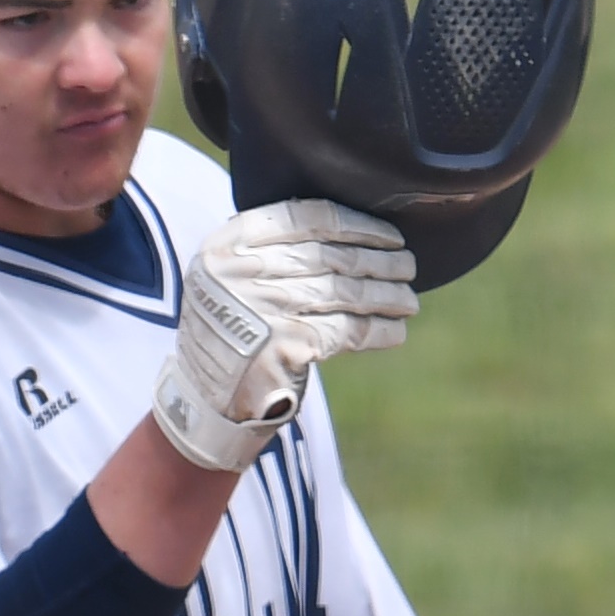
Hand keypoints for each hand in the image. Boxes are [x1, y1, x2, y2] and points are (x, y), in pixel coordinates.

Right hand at [154, 200, 417, 471]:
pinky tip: (396, 330)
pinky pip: (347, 331)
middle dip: (378, 260)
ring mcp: (263, 308)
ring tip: (409, 299)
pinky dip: (378, 330)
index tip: (388, 234)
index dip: (356, 224)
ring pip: (344, 292)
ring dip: (386, 295)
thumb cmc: (232, 331)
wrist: (206, 398)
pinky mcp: (285, 346)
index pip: (306, 217)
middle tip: (408, 265)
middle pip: (330, 256)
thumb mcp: (230, 277)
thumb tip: (354, 233)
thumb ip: (272, 249)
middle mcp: (242, 271)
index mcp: (229, 244)